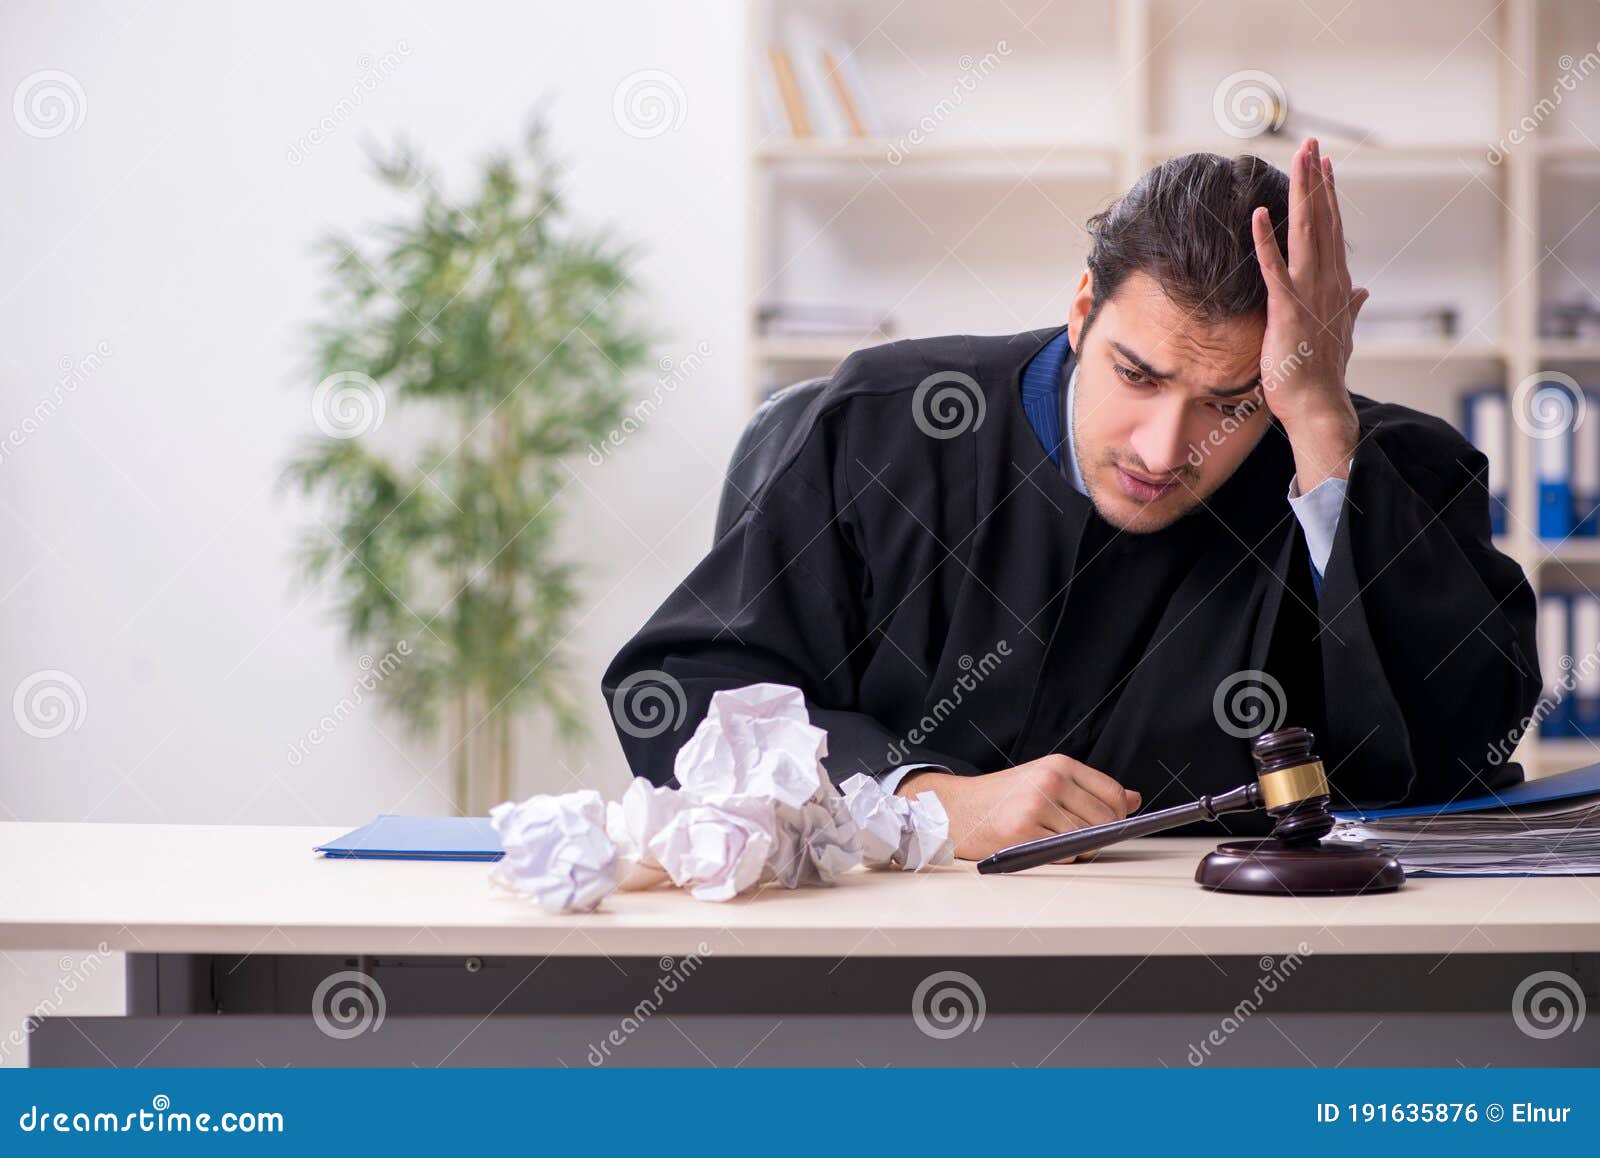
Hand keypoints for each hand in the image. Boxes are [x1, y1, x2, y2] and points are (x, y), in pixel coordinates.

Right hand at [896, 755, 1140, 861]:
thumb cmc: (1002, 798)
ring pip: (1086, 840)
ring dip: (1078, 849)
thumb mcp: (1046, 780)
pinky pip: (1063, 854)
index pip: (1113, 794)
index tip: (1108, 825)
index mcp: (1059, 765)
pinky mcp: (1022, 832)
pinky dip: (1059, 857)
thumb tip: (1134, 799)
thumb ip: (1089, 790)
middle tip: (1077, 839)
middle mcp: (1050, 781)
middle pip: (1105, 820)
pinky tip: (1041, 848)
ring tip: (1055, 842)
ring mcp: (1036, 806)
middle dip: (1099, 836)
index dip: (1118, 816)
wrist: (955, 809)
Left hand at [1251, 136, 1365, 491]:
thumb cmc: (1322, 372)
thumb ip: (1352, 308)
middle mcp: (1328, 282)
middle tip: (1311, 143)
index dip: (1328, 195)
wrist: (1318, 405)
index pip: (1332, 230)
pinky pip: (1275, 271)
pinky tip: (1259, 215)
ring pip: (1306, 234)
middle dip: (1316, 180)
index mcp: (1336, 285)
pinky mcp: (1288, 312)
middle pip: (1322, 221)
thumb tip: (1364, 291)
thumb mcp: (1340, 333)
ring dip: (1301, 195)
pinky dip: (1266, 243)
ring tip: (1298, 160)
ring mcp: (1310, 295)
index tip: (1324, 164)